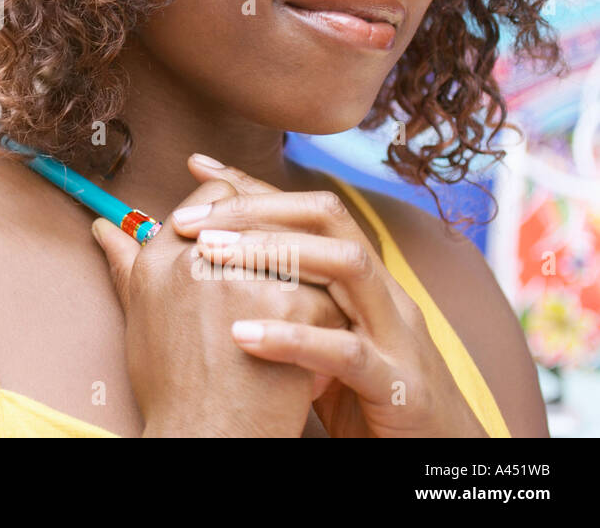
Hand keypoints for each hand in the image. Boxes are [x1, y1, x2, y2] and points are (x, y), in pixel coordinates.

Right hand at [94, 173, 348, 436]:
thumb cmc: (173, 389)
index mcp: (158, 257)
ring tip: (287, 331)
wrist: (203, 439)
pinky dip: (323, 325)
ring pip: (297, 251)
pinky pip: (325, 293)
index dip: (238, 222)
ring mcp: (243, 278)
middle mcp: (195, 258)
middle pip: (258, 219)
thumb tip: (103, 226)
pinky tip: (302, 357)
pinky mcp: (287, 304)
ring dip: (300, 285)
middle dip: (274, 251)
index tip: (246, 254)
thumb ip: (126, 262)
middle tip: (274, 299)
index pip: (214, 199)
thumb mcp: (140, 317)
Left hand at [174, 155, 487, 437]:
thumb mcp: (318, 339)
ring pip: (346, 266)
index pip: (307, 209)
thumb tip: (209, 271)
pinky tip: (243, 334)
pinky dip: (293, 338)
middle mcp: (385, 293)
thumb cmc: (365, 397)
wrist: (435, 459)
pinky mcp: (400, 386)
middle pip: (328, 218)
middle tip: (189, 223)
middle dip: (256, 210)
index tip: (195, 165)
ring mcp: (398, 335)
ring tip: (209, 256)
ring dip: (275, 253)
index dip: (253, 184)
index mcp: (363, 279)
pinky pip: (347, 351)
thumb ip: (280, 303)